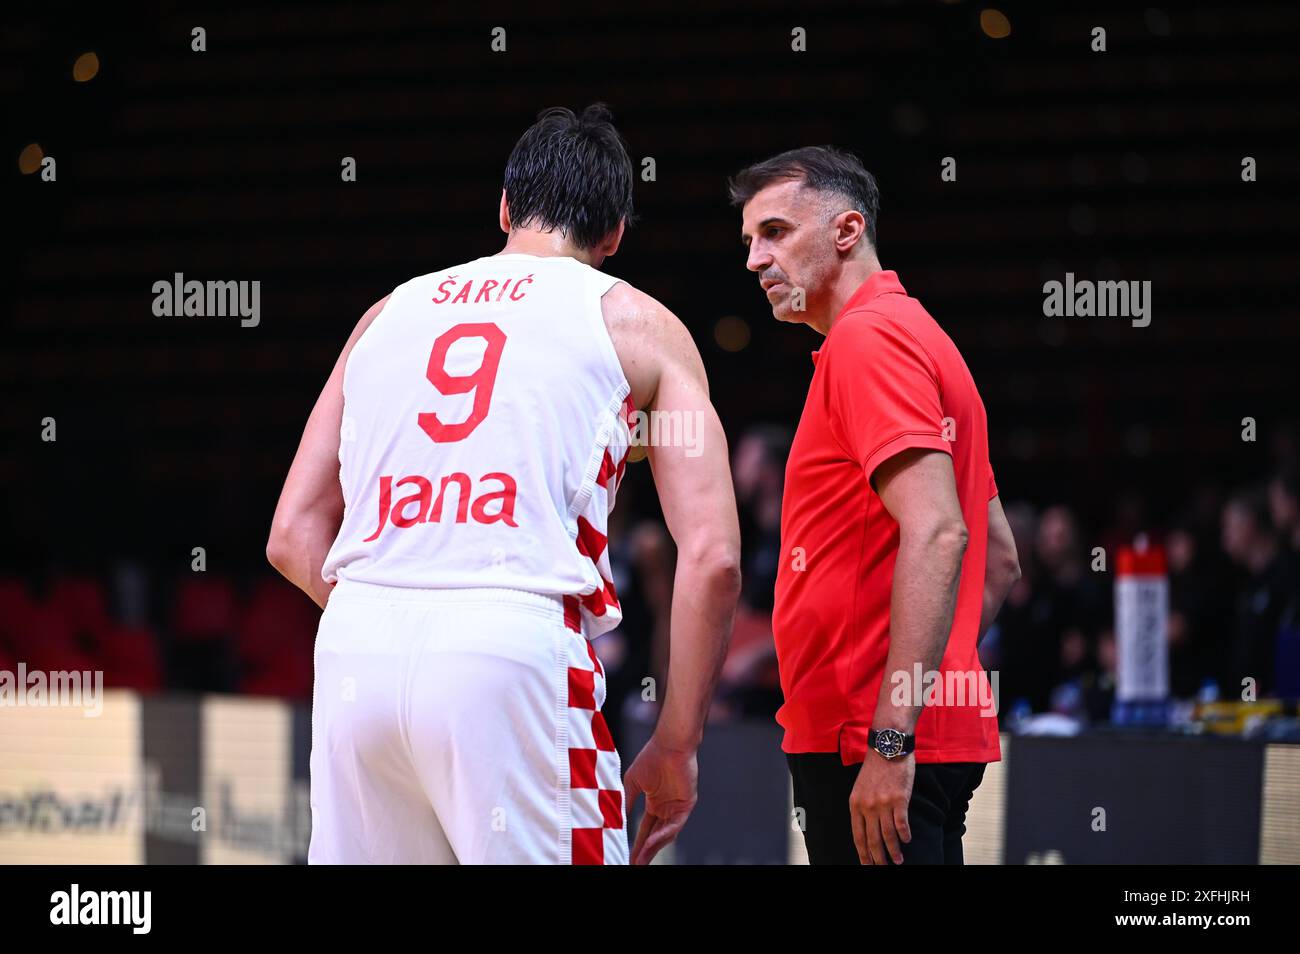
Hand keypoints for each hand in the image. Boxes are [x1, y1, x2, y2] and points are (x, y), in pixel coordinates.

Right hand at [621, 736, 697, 864]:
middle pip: (655, 836)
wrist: (669, 745)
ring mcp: (677, 807)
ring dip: (652, 848)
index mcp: (655, 803)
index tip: (626, 856)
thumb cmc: (651, 757)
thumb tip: (614, 820)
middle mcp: (666, 808)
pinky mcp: (686, 805)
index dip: (636, 843)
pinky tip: (651, 843)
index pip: (645, 829)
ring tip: (639, 860)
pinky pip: (674, 825)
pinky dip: (663, 835)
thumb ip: (626, 802)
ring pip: (664, 834)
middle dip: (644, 852)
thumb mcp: (633, 783)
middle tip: (634, 865)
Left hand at [848, 753, 913, 864]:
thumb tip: (867, 829)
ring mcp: (883, 803)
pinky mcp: (900, 799)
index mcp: (855, 804)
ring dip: (894, 851)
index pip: (858, 836)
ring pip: (888, 836)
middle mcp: (867, 806)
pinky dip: (904, 835)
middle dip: (878, 858)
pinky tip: (907, 840)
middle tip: (883, 868)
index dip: (863, 853)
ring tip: (898, 861)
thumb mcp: (860, 787)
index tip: (867, 864)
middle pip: (872, 840)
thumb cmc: (875, 767)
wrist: (888, 747)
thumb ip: (862, 807)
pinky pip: (902, 824)